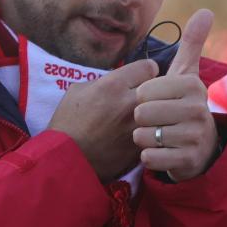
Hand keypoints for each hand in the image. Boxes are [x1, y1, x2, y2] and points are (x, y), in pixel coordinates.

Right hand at [48, 58, 158, 181]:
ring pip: (161, 112)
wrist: (65, 159)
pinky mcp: (141, 147)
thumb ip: (103, 81)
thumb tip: (120, 80)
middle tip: (145, 98)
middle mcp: (129, 103)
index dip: (146, 72)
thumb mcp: (78, 91)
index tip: (142, 78)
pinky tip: (142, 134)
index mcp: (113, 85)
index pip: (149, 67)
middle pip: (160, 88)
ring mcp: (137, 127)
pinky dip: (152, 132)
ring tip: (146, 117)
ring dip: (156, 113)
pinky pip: (155, 133)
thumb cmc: (67, 123)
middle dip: (154, 91)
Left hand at [132, 9, 218, 180]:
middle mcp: (197, 111)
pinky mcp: (188, 161)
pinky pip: (150, 158)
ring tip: (158, 135)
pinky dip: (149, 156)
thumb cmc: (184, 104)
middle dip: (142, 119)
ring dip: (144, 138)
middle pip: (142, 114)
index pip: (144, 91)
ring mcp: (194, 137)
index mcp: (192, 86)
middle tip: (155, 120)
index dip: (142, 98)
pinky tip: (161, 152)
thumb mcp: (187, 74)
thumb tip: (206, 10)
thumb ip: (193, 43)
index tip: (155, 100)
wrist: (202, 146)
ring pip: (144, 136)